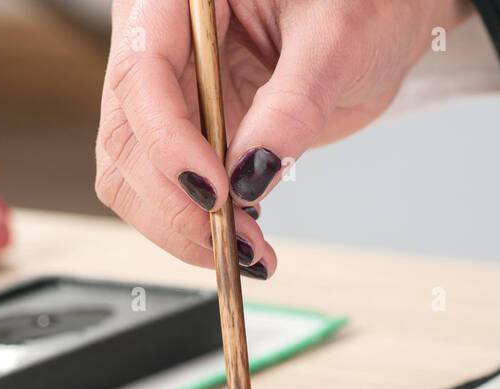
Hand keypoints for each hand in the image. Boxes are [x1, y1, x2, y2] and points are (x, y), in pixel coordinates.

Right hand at [95, 0, 472, 276]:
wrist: (374, 18)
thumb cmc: (362, 1)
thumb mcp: (338, 40)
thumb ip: (292, 104)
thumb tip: (249, 174)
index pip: (141, 71)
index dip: (169, 141)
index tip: (216, 193)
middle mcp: (157, 38)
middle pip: (125, 133)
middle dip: (174, 200)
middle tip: (236, 242)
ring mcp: (167, 89)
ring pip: (131, 172)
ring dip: (180, 225)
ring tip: (249, 251)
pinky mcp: (187, 131)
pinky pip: (165, 187)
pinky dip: (195, 224)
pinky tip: (245, 236)